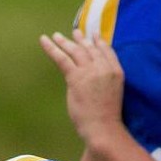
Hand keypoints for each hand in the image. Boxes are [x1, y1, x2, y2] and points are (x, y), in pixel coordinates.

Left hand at [39, 30, 126, 146]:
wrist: (103, 127)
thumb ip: (104, 82)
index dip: (99, 42)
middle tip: (75, 32)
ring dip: (65, 42)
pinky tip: (44, 40)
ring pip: (75, 51)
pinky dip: (51, 48)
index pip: (107, 51)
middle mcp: (104, 67)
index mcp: (116, 71)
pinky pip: (61, 58)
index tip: (93, 36)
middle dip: (81, 40)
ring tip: (56, 36)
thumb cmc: (108, 118)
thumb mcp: (113, 94)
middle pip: (90, 49)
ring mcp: (90, 71)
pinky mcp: (76, 77)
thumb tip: (92, 80)